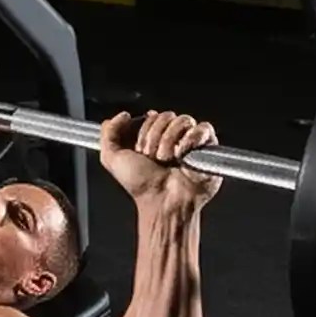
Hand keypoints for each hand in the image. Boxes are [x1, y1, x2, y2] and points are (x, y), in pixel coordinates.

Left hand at [99, 111, 222, 210]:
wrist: (162, 202)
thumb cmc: (141, 186)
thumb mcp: (111, 159)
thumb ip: (108, 132)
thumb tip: (122, 115)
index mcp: (151, 138)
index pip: (150, 116)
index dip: (143, 128)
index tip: (139, 148)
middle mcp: (170, 138)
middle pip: (166, 115)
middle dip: (155, 136)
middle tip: (152, 157)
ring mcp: (189, 142)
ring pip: (184, 120)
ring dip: (170, 139)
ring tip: (166, 159)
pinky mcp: (207, 147)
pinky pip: (203, 128)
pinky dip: (191, 138)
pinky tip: (182, 153)